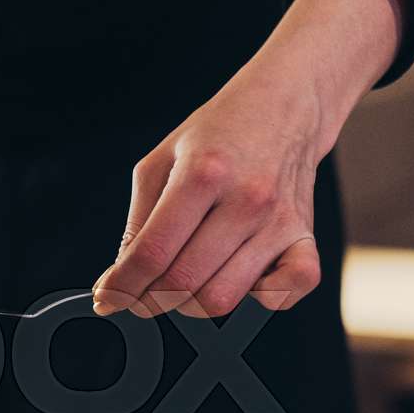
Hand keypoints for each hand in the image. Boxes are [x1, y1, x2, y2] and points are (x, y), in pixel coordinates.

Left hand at [93, 0, 402, 317]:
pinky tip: (234, 279)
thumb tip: (117, 285)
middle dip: (150, 299)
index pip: (152, 254)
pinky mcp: (307, 238)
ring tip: (181, 284)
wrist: (285, 107)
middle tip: (140, 292)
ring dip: (190, 305)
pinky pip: (282, 296)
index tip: (106, 301)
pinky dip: (253, 303)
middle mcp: (247, 199)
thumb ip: (137, 226)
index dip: (122, 287)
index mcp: (202, 175)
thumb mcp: (159, 164)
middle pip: (184, 282)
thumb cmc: (214, 138)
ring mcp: (281, 222)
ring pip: (222, 299)